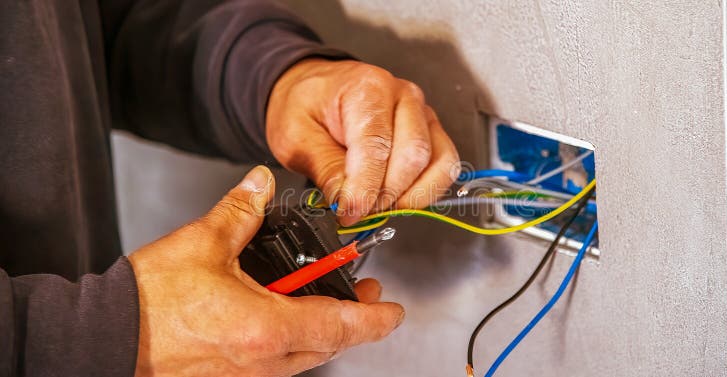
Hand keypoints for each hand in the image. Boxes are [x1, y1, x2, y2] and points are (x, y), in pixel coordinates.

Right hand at [129, 166, 403, 376]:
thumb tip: (259, 184)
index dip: (375, 319)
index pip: (340, 326)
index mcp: (265, 327)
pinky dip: (291, 343)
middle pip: (327, 345)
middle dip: (353, 322)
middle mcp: (262, 361)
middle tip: (364, 297)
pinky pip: (276, 366)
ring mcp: (245, 376)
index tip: (394, 310)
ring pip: (304, 358)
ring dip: (322, 332)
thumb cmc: (148, 303)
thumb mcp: (201, 245)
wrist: (102, 340)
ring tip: (324, 304)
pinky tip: (280, 319)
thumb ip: (240, 212)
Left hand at [267, 59, 460, 224]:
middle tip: (358, 211)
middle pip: (414, 156)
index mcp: (368, 89)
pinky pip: (445, 167)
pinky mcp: (432, 132)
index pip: (377, 146)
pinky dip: (426, 190)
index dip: (364, 188)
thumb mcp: (296, 136)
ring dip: (411, 195)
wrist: (317, 88)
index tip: (350, 213)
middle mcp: (403, 97)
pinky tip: (398, 197)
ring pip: (439, 164)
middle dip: (386, 194)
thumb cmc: (307, 103)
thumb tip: (346, 203)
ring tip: (378, 205)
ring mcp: (422, 114)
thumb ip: (324, 168)